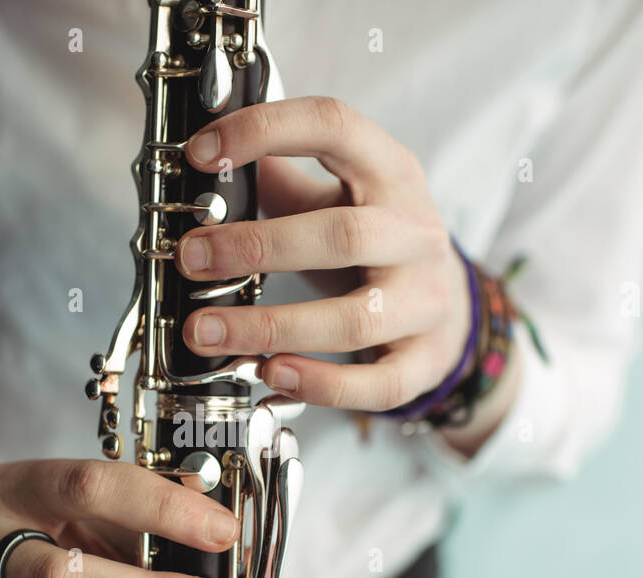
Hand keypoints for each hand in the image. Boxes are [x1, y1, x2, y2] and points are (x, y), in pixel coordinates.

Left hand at [175, 95, 473, 412]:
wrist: (451, 306)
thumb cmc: (376, 246)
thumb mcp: (338, 196)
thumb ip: (278, 177)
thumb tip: (203, 159)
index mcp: (390, 173)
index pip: (334, 126)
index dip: (265, 130)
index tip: (200, 155)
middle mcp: (415, 233)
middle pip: (343, 235)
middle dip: (257, 247)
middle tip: (191, 258)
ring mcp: (426, 300)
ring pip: (354, 320)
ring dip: (272, 328)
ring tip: (207, 333)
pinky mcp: (425, 360)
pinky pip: (377, 384)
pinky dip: (320, 385)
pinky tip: (271, 376)